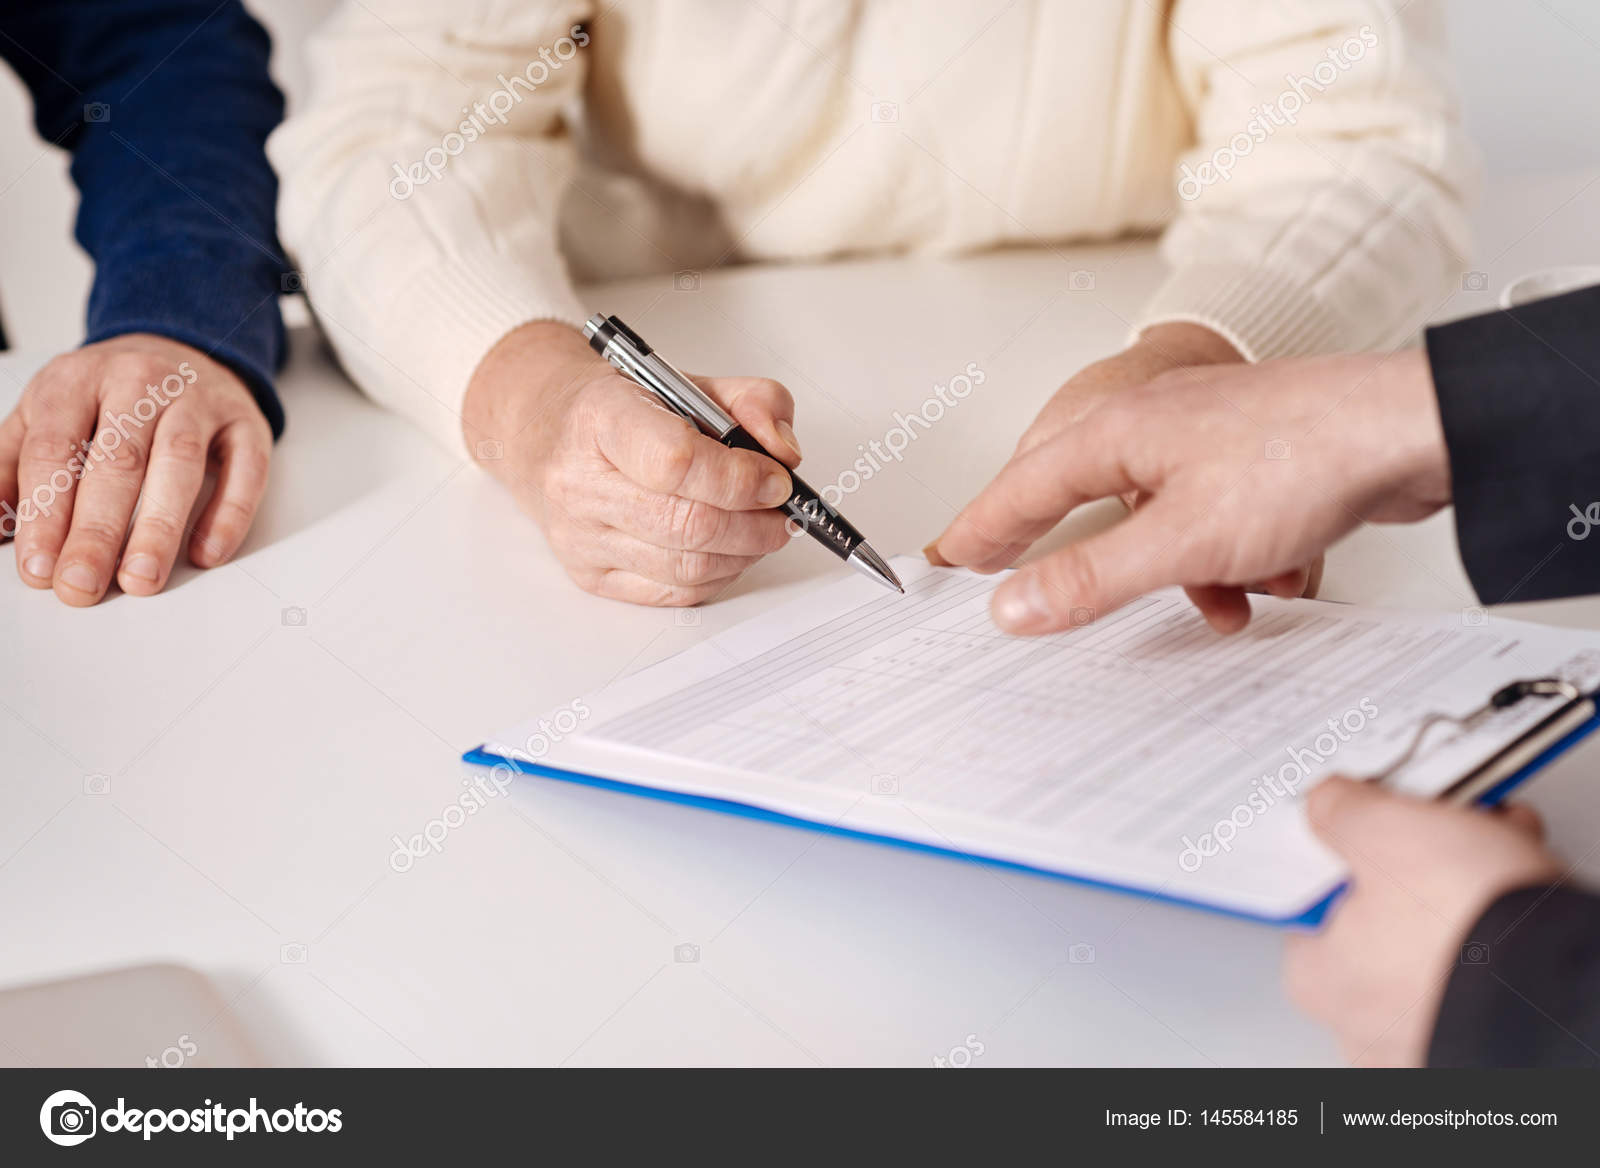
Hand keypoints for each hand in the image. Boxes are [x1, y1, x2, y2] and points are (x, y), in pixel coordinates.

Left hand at [0, 334, 271, 604]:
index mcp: (77, 381)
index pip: (55, 450)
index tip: (39, 566)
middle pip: (117, 461)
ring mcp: (198, 401)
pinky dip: (229, 514)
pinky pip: (245, 469)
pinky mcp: (246, 423)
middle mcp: (139, 383)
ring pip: (180, 462)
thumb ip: (10, 468)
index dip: (45, 511)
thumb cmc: (108, 396)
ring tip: (141, 577)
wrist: (181, 349)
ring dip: (159, 526)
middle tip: (82, 583)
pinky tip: (206, 553)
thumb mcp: (45, 415)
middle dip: (97, 530)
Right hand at [462, 321, 800, 605]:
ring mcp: (580, 537)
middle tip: (782, 513)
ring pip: (686, 568)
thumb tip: (785, 453)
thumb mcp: (687, 381)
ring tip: (762, 530)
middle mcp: (580, 483)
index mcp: (602, 419)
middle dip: (755, 524)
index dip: (740, 478)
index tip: (774, 478)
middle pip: (688, 524)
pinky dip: (716, 577)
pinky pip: (672, 593)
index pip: (677, 462)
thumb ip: (753, 402)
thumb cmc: (618, 410)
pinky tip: (729, 552)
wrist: (545, 433)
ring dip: (743, 554)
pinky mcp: (590, 576)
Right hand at [930, 347, 1450, 634]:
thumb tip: (1013, 605)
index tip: (947, 559)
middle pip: (1083, 496)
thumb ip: (1089, 578)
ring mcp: (1205, 439)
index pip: (1022, 487)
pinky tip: (1264, 581)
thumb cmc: (1306, 457)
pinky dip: (1228, 558)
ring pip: (1157, 518)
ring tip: (1215, 602)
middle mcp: (1154, 425)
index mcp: (1116, 430)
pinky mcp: (1253, 460)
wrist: (1414, 430)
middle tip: (1023, 584)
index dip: (981, 529)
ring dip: (1180, 572)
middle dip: (1078, 555)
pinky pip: (1211, 521)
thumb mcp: (1178, 539)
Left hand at [1285, 778, 1560, 1065]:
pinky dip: (1505, 913)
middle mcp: (1369, 1018)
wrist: (1562, 986)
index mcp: (1322, 977)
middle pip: (1384, 910)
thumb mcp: (1382, 832)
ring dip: (1471, 876)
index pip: (1311, 901)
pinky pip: (1490, 955)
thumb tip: (1327, 802)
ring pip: (1443, 927)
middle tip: (1443, 822)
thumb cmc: (1463, 928)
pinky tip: (1523, 872)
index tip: (1368, 820)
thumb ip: (1340, 811)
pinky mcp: (1493, 1027)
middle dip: (1420, 857)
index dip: (1343, 849)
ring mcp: (1433, 1028)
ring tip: (1497, 834)